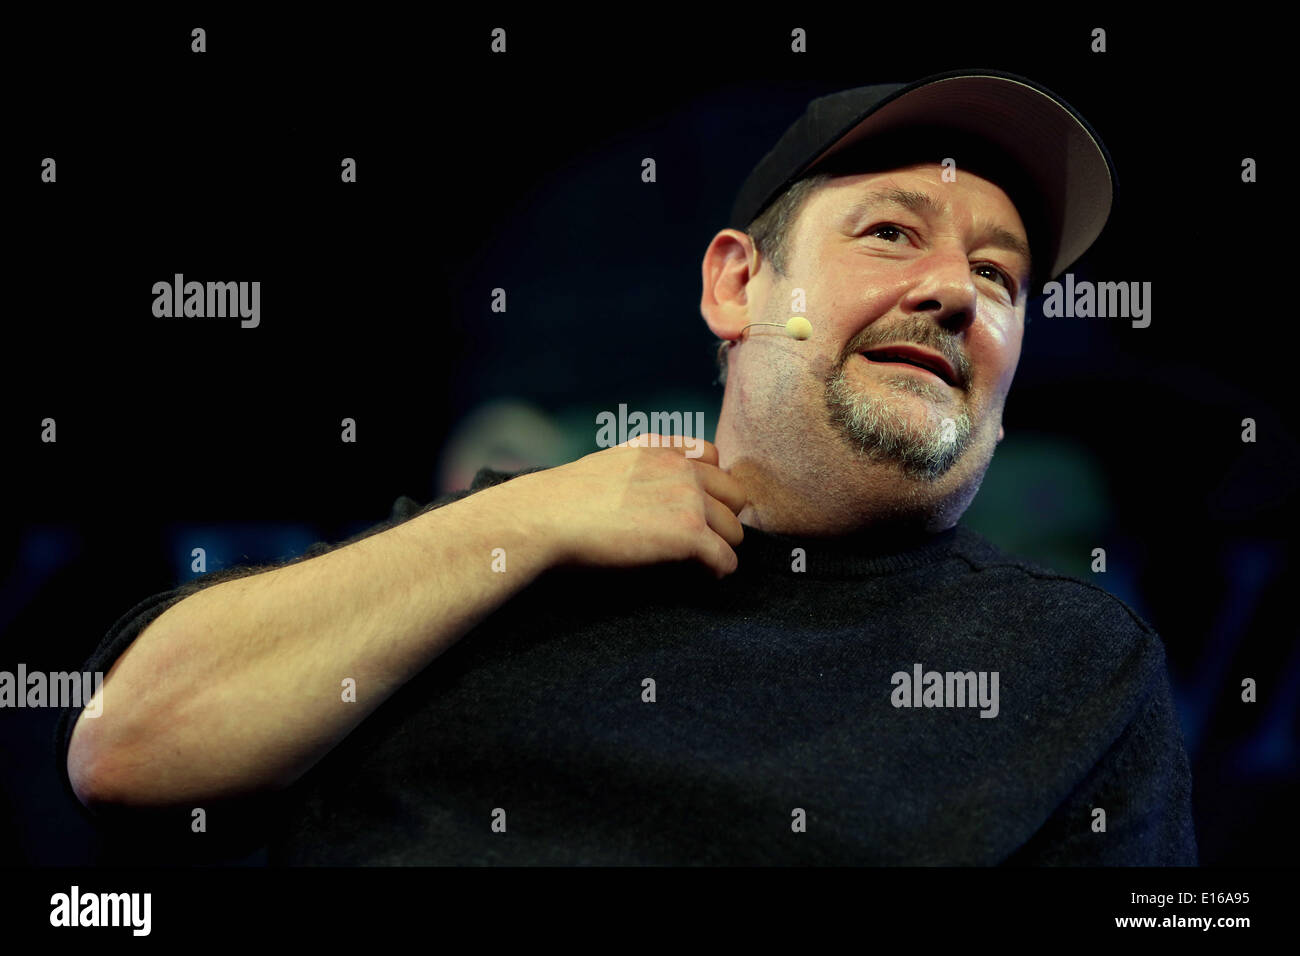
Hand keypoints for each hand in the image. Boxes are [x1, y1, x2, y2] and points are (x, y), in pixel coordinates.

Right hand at [504, 434, 746, 578]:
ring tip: (702, 563)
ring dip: (720, 547)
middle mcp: (681, 466)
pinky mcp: (689, 533)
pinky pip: (726, 558)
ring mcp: (689, 498)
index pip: (712, 456)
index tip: (696, 508)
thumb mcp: (607, 465)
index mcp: (659, 446)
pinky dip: (719, 570)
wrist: (545, 517)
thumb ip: (639, 470)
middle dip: (722, 517)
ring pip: (734, 529)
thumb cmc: (562, 500)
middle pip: (734, 494)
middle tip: (703, 539)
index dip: (709, 486)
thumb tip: (650, 497)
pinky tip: (704, 576)